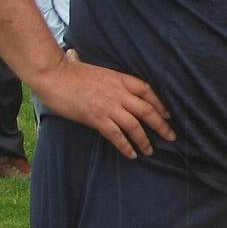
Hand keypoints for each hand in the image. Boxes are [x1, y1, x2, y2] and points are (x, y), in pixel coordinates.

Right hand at [34, 49, 174, 158]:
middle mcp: (119, 93)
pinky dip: (125, 146)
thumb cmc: (73, 73)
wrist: (55, 74)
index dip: (160, 104)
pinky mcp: (96, 118)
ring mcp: (109, 106)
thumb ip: (114, 83)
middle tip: (171, 136)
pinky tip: (131, 154)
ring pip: (134, 125)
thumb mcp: (102, 73)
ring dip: (144, 140)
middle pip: (147, 110)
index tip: (168, 115)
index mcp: (121, 79)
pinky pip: (116, 135)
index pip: (148, 91)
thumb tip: (121, 93)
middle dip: (161, 125)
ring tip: (150, 151)